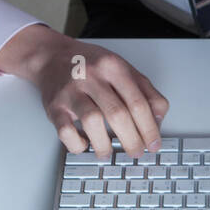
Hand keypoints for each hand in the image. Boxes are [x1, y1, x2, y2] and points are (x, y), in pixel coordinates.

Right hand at [0, 25, 168, 159]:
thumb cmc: (91, 65)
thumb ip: (144, 90)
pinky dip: (77, 144)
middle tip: (136, 153)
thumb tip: (157, 120)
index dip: (149, 128)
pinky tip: (85, 144)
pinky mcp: (54, 106)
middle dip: (132, 140)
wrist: (51, 56)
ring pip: (92, 122)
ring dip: (104, 144)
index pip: (138, 102)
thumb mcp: (122, 68)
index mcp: (114, 67)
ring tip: (108, 152)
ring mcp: (71, 91)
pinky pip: (65, 131)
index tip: (154, 144)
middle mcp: (92, 76)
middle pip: (118, 114)